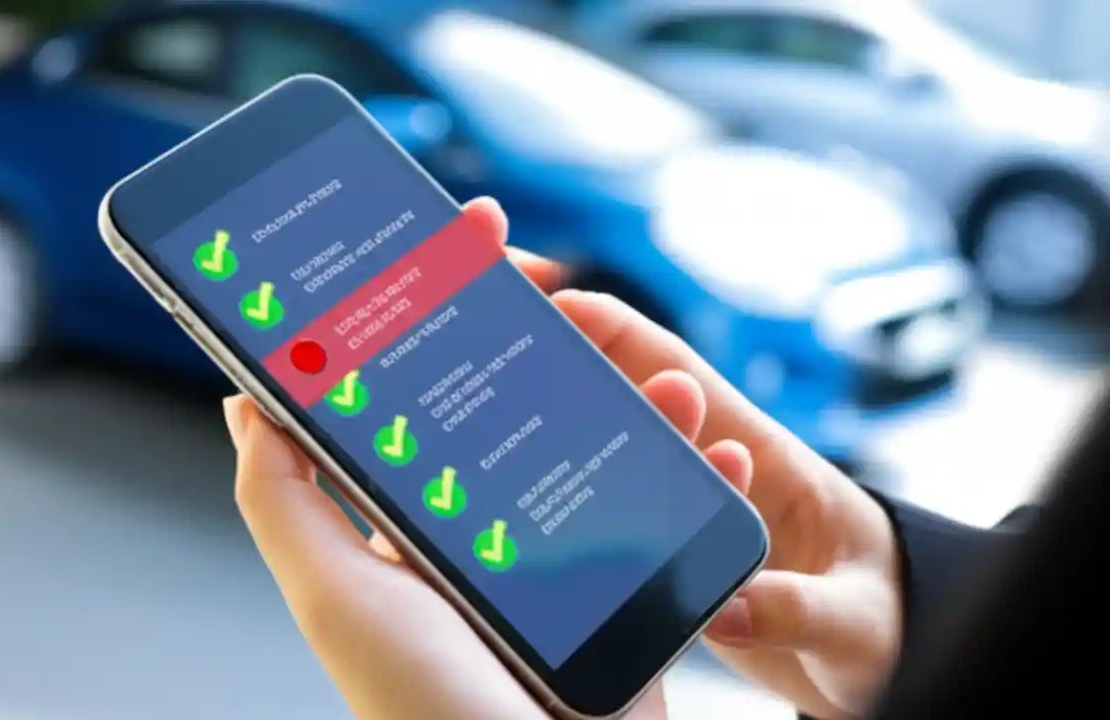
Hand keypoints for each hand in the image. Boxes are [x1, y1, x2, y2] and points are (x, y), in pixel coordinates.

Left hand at [226, 198, 753, 719]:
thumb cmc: (428, 713)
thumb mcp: (337, 596)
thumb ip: (286, 499)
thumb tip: (247, 399)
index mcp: (411, 533)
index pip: (426, 402)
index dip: (441, 324)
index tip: (464, 250)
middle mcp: (484, 542)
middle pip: (524, 416)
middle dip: (554, 348)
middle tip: (572, 291)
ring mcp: (563, 570)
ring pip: (606, 456)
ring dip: (641, 404)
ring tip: (670, 374)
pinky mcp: (630, 600)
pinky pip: (670, 521)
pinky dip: (698, 477)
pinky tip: (715, 447)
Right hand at [534, 260, 902, 716]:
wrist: (880, 647)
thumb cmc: (883, 614)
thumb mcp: (855, 619)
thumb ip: (800, 609)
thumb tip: (730, 612)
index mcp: (765, 458)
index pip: (686, 378)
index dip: (623, 335)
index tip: (562, 303)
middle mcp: (714, 468)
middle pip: (627, 394)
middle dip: (564, 350)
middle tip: (499, 314)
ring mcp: (682, 507)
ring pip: (606, 444)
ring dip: (553, 411)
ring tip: (487, 395)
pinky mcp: (664, 550)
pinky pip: (606, 507)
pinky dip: (560, 486)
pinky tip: (509, 485)